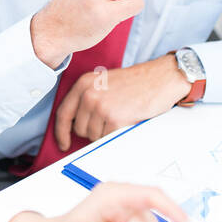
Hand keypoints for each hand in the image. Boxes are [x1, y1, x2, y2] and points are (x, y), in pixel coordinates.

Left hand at [53, 54, 191, 150]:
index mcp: (84, 83)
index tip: (63, 142)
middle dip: (92, 130)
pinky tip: (126, 120)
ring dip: (105, 132)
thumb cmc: (136, 82)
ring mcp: (100, 106)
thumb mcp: (104, 82)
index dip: (61, 132)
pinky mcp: (114, 119)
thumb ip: (87, 98)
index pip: (63, 113)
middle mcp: (88, 94)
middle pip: (79, 128)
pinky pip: (107, 138)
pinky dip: (116, 134)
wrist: (160, 78)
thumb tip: (76, 124)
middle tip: (110, 119)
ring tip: (121, 115)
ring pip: (93, 136)